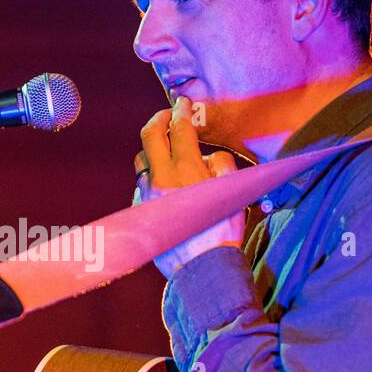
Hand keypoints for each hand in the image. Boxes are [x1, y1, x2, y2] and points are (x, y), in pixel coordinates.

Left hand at [132, 95, 244, 278]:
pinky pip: (141, 185)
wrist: (202, 268)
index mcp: (186, 170)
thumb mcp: (231, 191)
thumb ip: (220, 164)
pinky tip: (164, 185)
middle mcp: (160, 178)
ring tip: (165, 150)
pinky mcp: (139, 211)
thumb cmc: (222, 231)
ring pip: (141, 160)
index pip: (179, 128)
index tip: (185, 103)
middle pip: (150, 134)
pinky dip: (152, 178)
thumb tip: (207, 156)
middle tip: (169, 114)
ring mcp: (145, 195)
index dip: (182, 111)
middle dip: (159, 118)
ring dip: (152, 149)